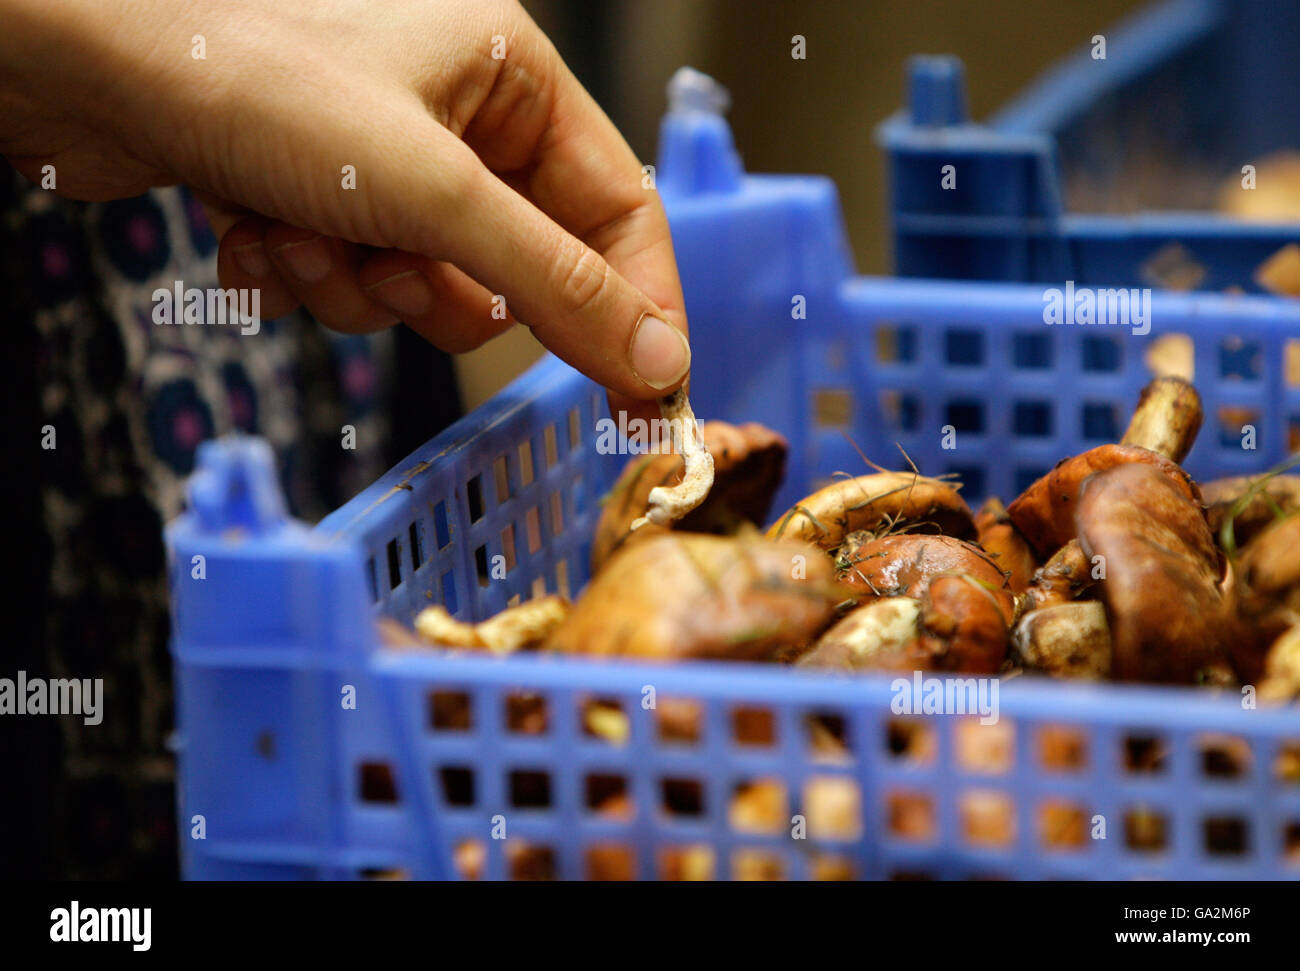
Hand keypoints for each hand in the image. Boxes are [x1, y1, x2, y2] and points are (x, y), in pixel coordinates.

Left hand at [0, 0, 690, 418]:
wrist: (75, 50)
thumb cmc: (249, 66)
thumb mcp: (433, 190)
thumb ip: (557, 283)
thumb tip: (660, 360)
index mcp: (512, 77)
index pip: (619, 212)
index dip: (638, 308)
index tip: (651, 396)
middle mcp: (457, 113)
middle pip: (516, 262)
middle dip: (442, 288)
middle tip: (394, 268)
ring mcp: (383, 155)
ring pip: (427, 285)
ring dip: (361, 284)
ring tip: (300, 228)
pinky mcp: (319, 192)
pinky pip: (357, 282)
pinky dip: (308, 276)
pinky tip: (252, 223)